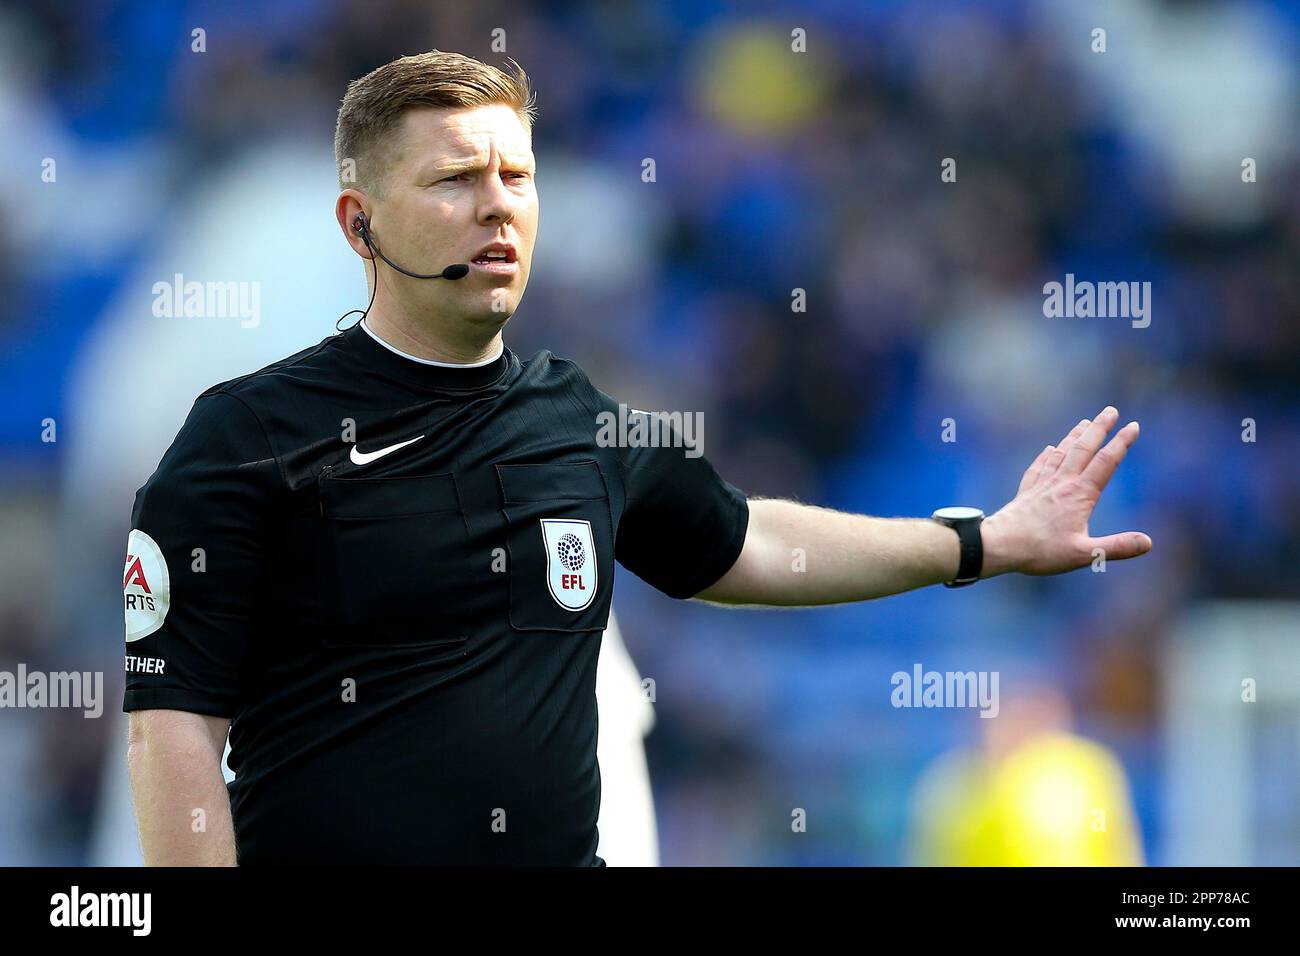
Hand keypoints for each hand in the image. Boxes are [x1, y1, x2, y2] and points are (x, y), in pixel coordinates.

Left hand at [979, 406, 1152, 576]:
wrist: (999, 545)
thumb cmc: (1041, 551)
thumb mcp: (1084, 554)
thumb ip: (1117, 547)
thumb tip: (1148, 543)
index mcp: (1080, 494)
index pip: (1106, 462)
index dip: (1122, 442)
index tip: (1134, 425)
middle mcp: (1062, 483)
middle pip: (1084, 448)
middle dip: (1099, 428)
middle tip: (1111, 410)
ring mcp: (1042, 485)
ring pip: (1061, 453)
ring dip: (1075, 437)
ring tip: (1084, 422)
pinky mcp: (1026, 492)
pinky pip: (1039, 467)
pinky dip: (1047, 456)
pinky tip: (1050, 450)